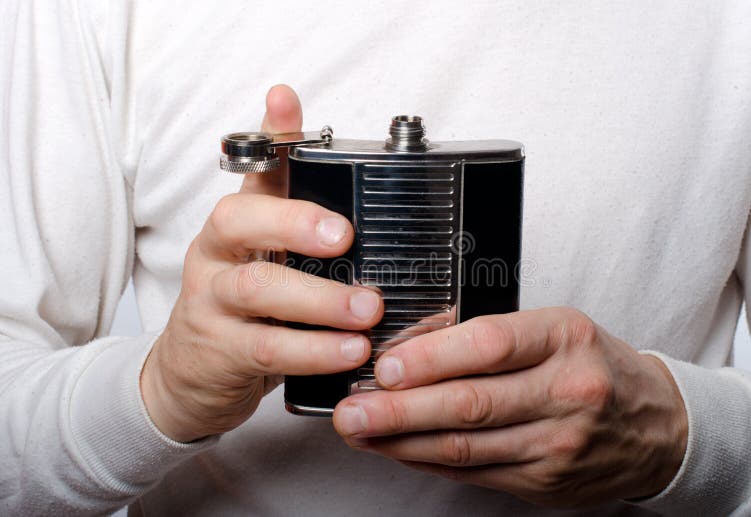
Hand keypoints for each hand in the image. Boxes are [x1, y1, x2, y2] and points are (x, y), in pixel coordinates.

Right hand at [141, 85, 382, 441]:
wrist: (190, 375)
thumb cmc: (242, 306)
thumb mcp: (267, 255)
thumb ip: (297, 208)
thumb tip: (314, 137)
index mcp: (236, 224)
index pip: (251, 168)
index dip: (271, 135)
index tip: (286, 101)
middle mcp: (216, 253)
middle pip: (240, 221)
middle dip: (295, 222)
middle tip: (345, 236)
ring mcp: (212, 302)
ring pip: (256, 289)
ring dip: (319, 300)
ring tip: (367, 311)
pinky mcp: (221, 352)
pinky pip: (266, 349)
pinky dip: (312, 350)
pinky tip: (349, 352)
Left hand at [332, 307, 686, 506]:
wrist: (654, 427)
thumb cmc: (592, 366)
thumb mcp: (554, 328)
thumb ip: (485, 332)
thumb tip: (408, 344)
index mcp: (565, 338)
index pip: (489, 344)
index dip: (431, 357)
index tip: (385, 365)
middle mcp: (565, 392)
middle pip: (470, 403)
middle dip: (401, 410)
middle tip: (351, 409)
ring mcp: (557, 444)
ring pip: (464, 446)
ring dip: (403, 441)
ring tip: (359, 430)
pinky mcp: (544, 482)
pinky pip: (473, 472)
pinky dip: (427, 460)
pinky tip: (396, 449)